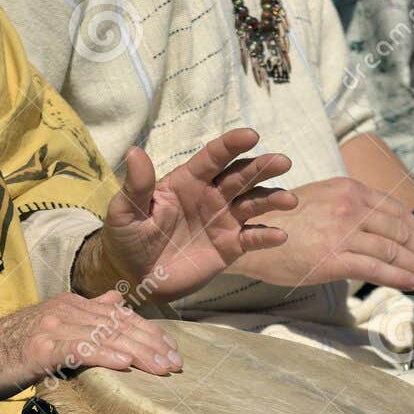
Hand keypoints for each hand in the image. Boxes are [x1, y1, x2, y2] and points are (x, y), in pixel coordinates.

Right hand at [0, 291, 181, 400]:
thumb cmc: (10, 349)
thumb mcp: (53, 326)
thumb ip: (86, 314)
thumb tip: (117, 302)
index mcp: (72, 305)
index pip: (121, 317)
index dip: (150, 333)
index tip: (173, 351)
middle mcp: (66, 311)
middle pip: (119, 326)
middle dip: (152, 344)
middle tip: (177, 364)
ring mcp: (52, 327)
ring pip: (105, 337)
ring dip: (137, 353)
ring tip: (161, 368)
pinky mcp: (39, 347)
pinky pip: (78, 350)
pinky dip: (103, 356)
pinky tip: (124, 365)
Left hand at [85, 128, 296, 301]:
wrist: (136, 277)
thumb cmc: (127, 239)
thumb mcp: (124, 212)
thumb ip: (136, 186)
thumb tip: (134, 152)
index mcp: (188, 181)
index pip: (213, 157)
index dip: (232, 145)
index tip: (251, 136)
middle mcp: (211, 196)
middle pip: (241, 176)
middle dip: (262, 167)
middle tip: (282, 161)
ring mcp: (223, 221)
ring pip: (254, 204)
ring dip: (272, 199)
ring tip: (288, 201)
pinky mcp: (230, 247)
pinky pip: (252, 238)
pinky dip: (267, 236)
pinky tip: (279, 235)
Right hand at [229, 177, 413, 290]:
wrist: (245, 238)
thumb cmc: (279, 225)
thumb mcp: (318, 203)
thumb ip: (347, 210)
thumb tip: (372, 226)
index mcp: (348, 190)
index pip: (395, 210)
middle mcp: (349, 206)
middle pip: (400, 229)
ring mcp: (341, 231)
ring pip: (393, 249)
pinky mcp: (332, 257)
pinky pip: (375, 267)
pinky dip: (399, 276)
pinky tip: (413, 283)